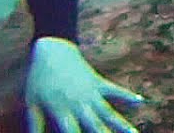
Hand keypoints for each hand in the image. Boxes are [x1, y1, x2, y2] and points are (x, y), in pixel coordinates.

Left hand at [24, 37, 143, 132]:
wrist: (53, 49)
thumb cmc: (38, 77)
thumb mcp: (32, 102)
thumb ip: (35, 124)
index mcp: (62, 110)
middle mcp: (80, 104)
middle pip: (96, 126)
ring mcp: (91, 93)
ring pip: (109, 112)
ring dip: (122, 124)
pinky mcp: (99, 82)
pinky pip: (116, 90)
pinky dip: (128, 96)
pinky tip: (141, 101)